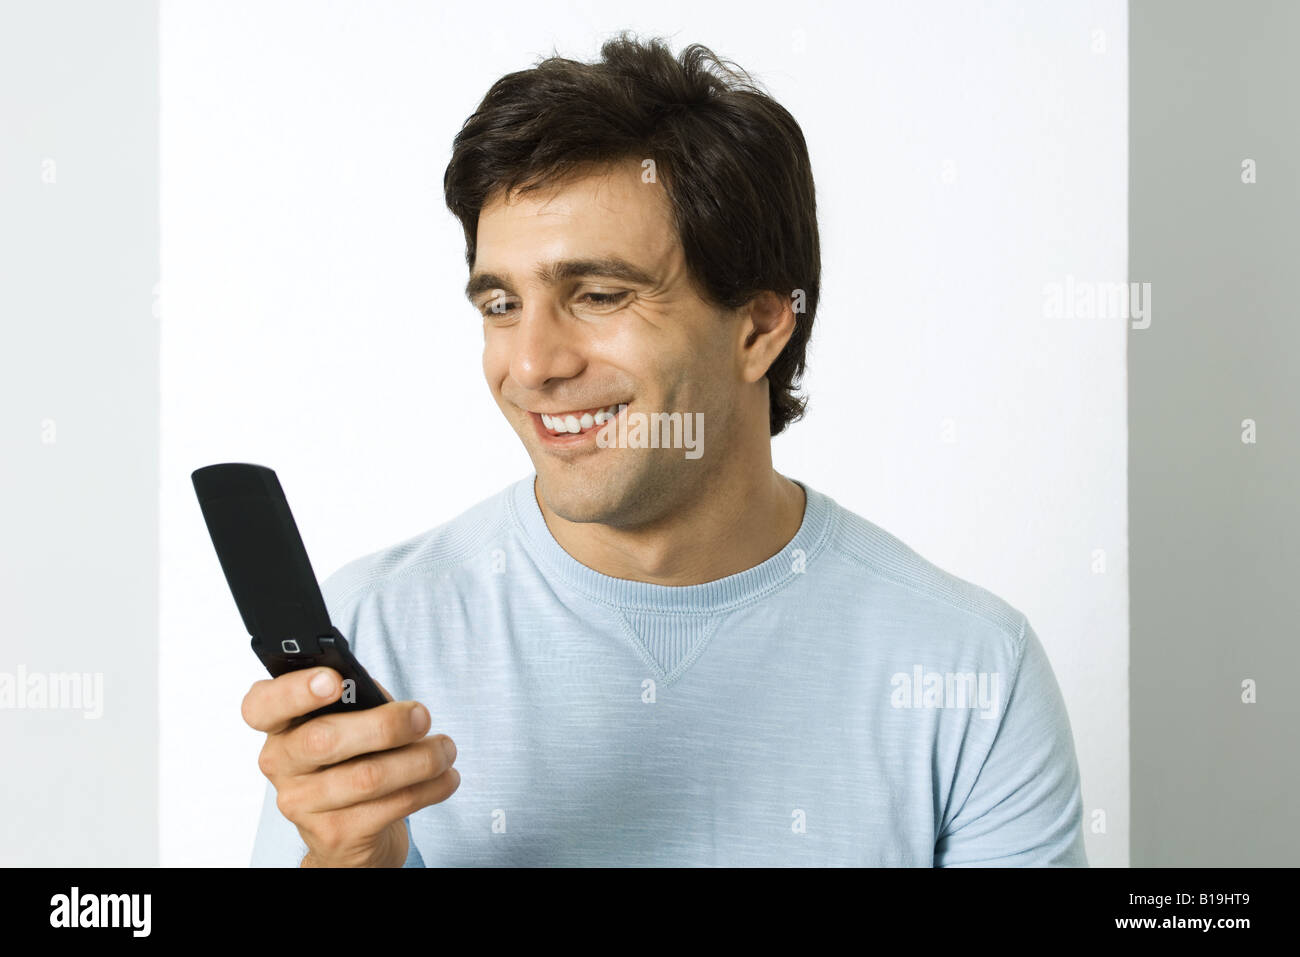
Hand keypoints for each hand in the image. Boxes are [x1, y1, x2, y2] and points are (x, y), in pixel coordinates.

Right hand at [242, 667, 458, 866]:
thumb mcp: (350, 722)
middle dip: (383, 725)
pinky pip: (390, 806)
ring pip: (367, 778)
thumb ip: (358, 701)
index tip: (334, 680)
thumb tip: (381, 696)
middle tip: (422, 717)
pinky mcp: (336, 835)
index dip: (295, 691)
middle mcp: (280, 764)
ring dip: (420, 760)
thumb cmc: (352, 759)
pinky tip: (446, 777)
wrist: (350, 834)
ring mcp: (303, 805)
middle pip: (323, 741)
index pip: (262, 706)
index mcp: (279, 726)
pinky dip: (428, 788)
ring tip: (446, 750)